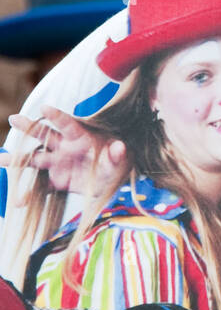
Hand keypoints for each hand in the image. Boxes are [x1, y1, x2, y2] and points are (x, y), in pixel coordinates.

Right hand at [0, 106, 126, 197]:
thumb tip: (120, 148)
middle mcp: (65, 147)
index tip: (44, 107)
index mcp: (80, 137)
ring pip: (34, 159)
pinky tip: (19, 202)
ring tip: (0, 160)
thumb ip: (116, 155)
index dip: (56, 116)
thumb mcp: (118, 160)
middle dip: (29, 126)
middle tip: (13, 118)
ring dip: (18, 160)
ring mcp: (58, 163)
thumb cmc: (116, 163)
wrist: (112, 180)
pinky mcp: (57, 181)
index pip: (66, 124)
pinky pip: (40, 187)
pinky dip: (30, 194)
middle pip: (43, 135)